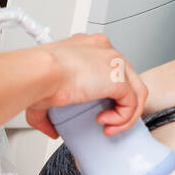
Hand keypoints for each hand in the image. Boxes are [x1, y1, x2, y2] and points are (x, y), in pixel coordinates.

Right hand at [26, 34, 147, 139]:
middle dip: (119, 102)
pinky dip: (123, 119)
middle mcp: (104, 49)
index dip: (107, 90)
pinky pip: (132, 104)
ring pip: (136, 91)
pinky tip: (106, 123)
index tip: (97, 105)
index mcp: (87, 46)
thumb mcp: (45, 91)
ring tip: (108, 125)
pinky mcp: (120, 78)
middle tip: (105, 117)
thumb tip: (50, 128)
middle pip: (127, 78)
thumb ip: (48, 110)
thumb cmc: (38, 74)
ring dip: (124, 114)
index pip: (110, 66)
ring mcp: (115, 62)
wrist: (41, 72)